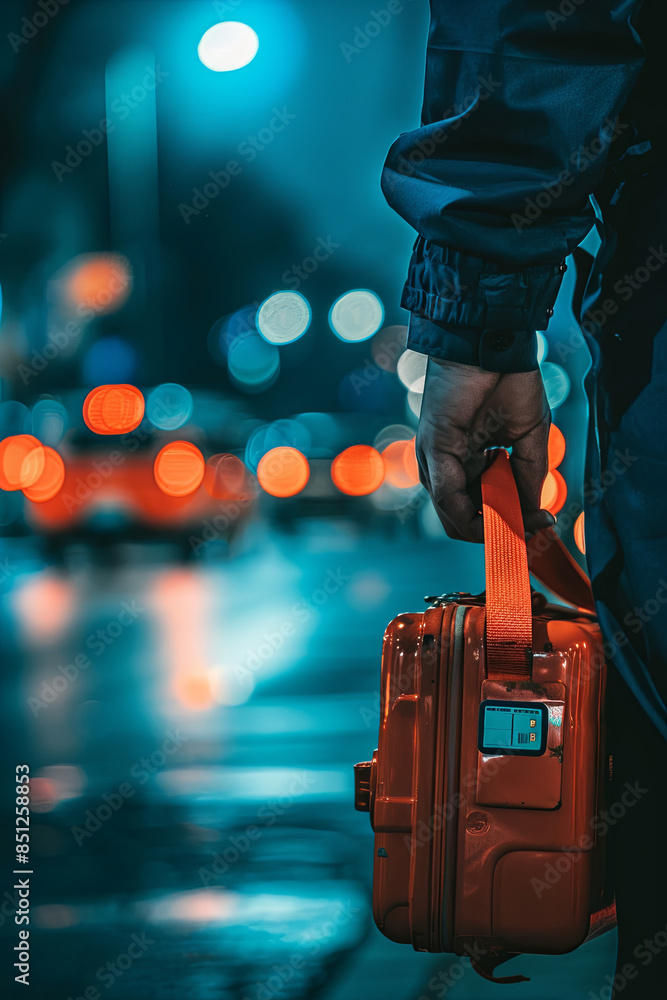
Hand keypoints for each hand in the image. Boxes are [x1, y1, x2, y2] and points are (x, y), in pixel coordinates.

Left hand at [416, 358, 555, 541]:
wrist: (494, 344)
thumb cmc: (508, 382)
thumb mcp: (528, 438)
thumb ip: (528, 478)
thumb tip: (533, 515)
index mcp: (465, 465)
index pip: (476, 514)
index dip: (509, 526)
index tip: (544, 522)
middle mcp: (445, 468)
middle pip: (464, 524)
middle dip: (502, 532)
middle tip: (537, 522)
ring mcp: (435, 462)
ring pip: (455, 520)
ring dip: (495, 526)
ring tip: (528, 513)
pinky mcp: (434, 452)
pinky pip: (448, 499)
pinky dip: (477, 514)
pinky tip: (508, 509)